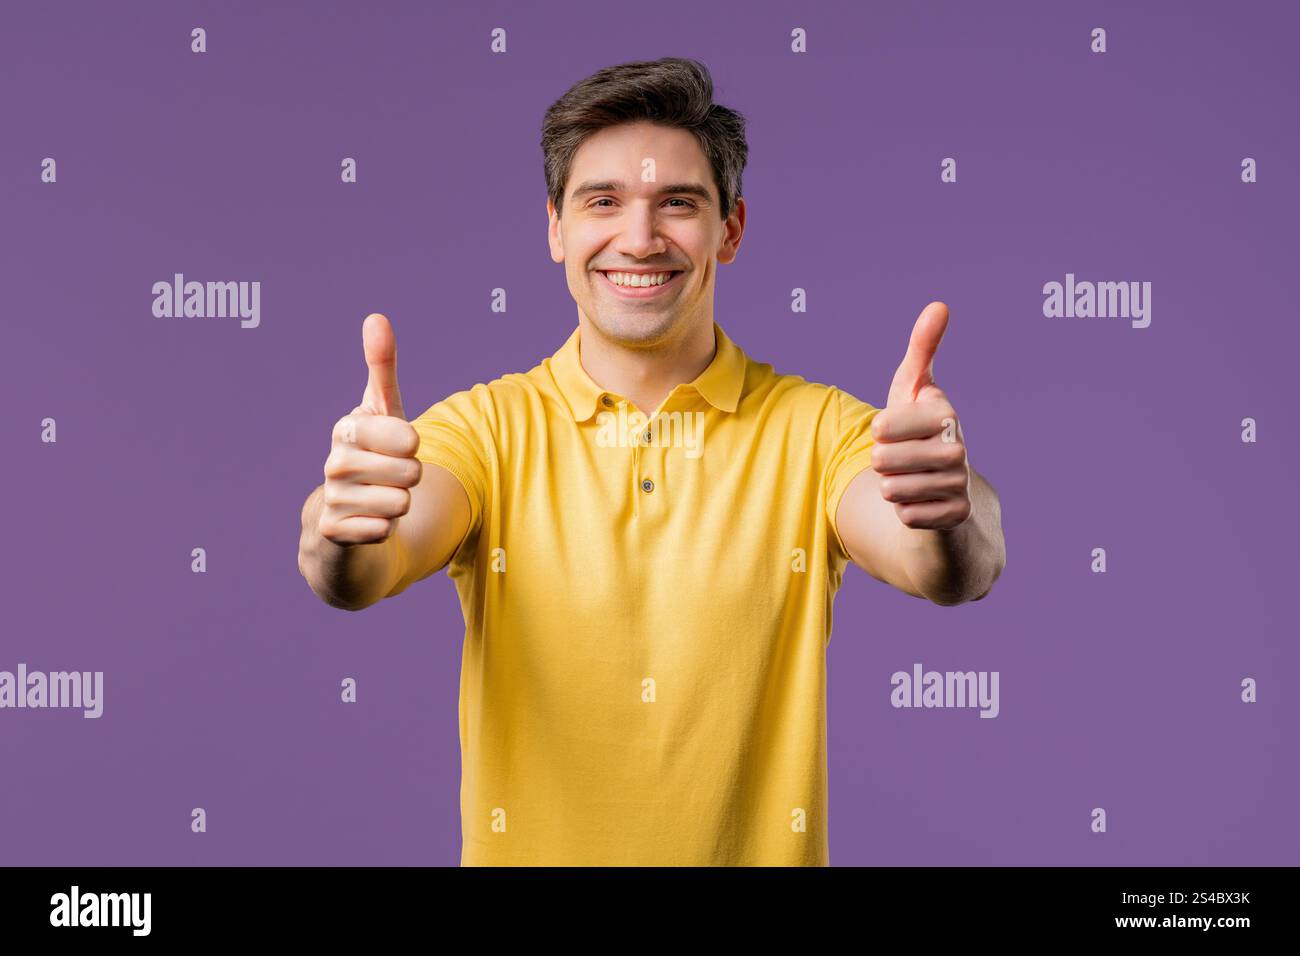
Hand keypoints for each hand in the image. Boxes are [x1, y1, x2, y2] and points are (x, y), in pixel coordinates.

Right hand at [318, 313, 422, 545]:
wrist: (346, 520)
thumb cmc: (375, 458)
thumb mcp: (384, 413)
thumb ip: (382, 368)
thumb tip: (376, 317)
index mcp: (348, 428)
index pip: (405, 437)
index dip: (413, 446)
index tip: (404, 446)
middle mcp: (334, 462)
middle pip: (410, 472)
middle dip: (413, 478)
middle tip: (395, 478)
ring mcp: (331, 498)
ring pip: (400, 504)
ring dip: (402, 505)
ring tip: (384, 499)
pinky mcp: (331, 533)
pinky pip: (382, 530)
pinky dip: (386, 530)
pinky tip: (371, 524)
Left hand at [869, 302, 971, 529]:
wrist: (944, 484)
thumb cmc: (918, 429)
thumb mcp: (913, 388)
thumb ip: (922, 348)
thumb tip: (939, 305)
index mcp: (945, 414)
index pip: (881, 427)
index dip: (878, 431)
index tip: (896, 430)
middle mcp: (958, 448)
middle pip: (881, 461)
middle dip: (881, 462)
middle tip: (901, 458)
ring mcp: (959, 484)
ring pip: (890, 491)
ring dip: (891, 487)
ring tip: (910, 478)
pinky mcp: (955, 516)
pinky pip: (905, 516)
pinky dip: (904, 511)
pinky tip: (921, 502)